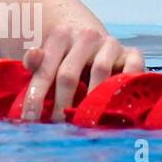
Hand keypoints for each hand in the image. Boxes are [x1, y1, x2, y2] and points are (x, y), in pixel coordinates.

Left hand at [18, 25, 144, 121]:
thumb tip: (34, 55)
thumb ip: (36, 62)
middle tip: (57, 126)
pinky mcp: (133, 53)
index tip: (29, 118)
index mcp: (60, 35)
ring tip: (83, 121)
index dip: (36, 95)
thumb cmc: (67, 57)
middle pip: (69, 74)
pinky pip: (131, 70)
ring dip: (90, 99)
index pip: (45, 69)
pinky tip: (117, 106)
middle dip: (60, 104)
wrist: (98, 41)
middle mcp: (86, 36)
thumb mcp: (49, 57)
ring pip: (99, 72)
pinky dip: (125, 86)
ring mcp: (110, 44)